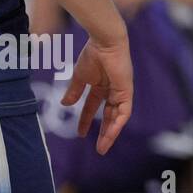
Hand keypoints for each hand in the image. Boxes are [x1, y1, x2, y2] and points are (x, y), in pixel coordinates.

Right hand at [62, 33, 133, 155]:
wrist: (104, 42)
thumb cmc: (93, 55)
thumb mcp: (80, 77)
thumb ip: (74, 91)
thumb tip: (65, 105)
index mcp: (102, 86)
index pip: (94, 107)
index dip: (86, 120)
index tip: (80, 134)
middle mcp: (113, 90)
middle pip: (109, 115)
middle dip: (104, 132)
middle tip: (99, 149)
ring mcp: (121, 91)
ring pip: (117, 117)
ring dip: (111, 132)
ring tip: (104, 147)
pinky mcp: (127, 91)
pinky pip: (124, 111)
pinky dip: (118, 123)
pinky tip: (111, 134)